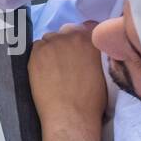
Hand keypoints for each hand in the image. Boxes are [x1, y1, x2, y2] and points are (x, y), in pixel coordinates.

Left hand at [28, 24, 106, 140]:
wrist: (71, 114)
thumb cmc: (93, 98)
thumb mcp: (105, 68)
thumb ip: (98, 52)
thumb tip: (90, 47)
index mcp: (96, 39)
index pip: (87, 26)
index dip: (82, 38)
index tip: (79, 49)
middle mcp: (75, 35)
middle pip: (66, 31)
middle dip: (66, 43)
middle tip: (65, 61)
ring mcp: (55, 42)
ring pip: (50, 39)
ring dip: (52, 49)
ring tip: (54, 67)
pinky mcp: (37, 52)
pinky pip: (36, 47)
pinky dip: (39, 56)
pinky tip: (43, 70)